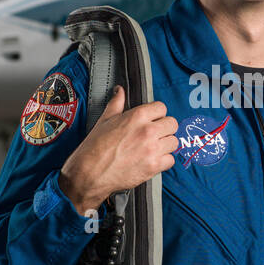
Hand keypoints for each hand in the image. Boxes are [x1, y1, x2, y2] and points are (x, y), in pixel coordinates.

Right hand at [59, 85, 178, 215]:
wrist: (89, 173)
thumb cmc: (95, 147)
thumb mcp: (105, 120)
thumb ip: (117, 103)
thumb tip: (120, 91)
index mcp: (137, 116)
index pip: (162, 107)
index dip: (157, 114)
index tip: (153, 120)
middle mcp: (147, 131)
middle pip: (172, 124)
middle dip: (165, 128)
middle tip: (155, 135)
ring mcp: (152, 149)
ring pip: (174, 142)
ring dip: (166, 145)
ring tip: (153, 148)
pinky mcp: (154, 166)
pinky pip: (170, 160)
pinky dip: (163, 161)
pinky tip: (152, 160)